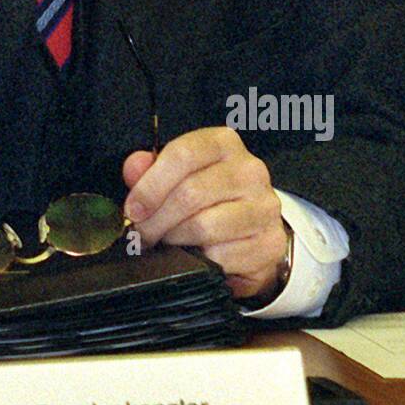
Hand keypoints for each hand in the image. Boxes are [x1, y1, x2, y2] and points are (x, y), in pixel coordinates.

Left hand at [122, 127, 287, 300]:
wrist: (250, 228)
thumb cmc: (208, 196)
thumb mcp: (177, 175)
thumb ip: (151, 169)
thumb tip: (134, 168)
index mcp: (224, 144)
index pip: (184, 154)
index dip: (151, 184)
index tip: (134, 209)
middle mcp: (250, 171)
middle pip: (191, 193)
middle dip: (157, 219)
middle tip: (142, 234)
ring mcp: (264, 207)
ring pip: (204, 226)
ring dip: (175, 240)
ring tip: (165, 243)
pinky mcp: (270, 243)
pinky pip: (222, 256)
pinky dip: (200, 261)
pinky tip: (195, 256)